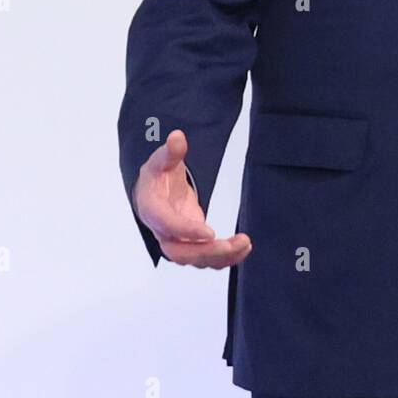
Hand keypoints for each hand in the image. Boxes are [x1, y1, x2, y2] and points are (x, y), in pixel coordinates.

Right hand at [133, 128, 251, 267]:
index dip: (186, 231)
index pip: (167, 225)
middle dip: (207, 252)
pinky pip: (207, 257)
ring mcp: (179, 241)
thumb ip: (170, 152)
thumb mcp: (160, 160)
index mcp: (153, 210)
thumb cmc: (157, 177)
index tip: (209, 231)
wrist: (155, 192)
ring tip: (244, 245)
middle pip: (181, 252)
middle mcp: (163, 232)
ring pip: (196, 259)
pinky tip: (243, 249)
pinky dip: (225, 258)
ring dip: (221, 257)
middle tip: (232, 245)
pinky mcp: (193, 244)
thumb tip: (177, 138)